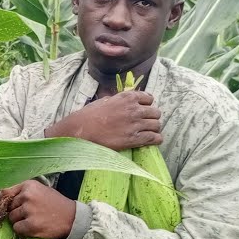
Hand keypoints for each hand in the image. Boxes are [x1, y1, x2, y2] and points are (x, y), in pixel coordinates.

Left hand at [3, 181, 74, 238]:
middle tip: (31, 215)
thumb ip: (23, 193)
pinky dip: (23, 231)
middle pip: (9, 207)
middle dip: (16, 212)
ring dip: (20, 222)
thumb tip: (2, 200)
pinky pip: (17, 229)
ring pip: (12, 219)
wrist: (73, 219)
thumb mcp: (40, 191)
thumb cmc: (55, 205)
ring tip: (34, 221)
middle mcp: (27, 196)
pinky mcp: (31, 225)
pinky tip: (34, 228)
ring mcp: (29, 210)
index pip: (5, 192)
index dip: (3, 202)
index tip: (6, 207)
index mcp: (29, 185)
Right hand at [46, 90, 161, 150]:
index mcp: (127, 97)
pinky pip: (155, 138)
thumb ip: (119, 100)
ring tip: (148, 132)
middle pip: (156, 112)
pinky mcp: (134, 139)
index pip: (149, 98)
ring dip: (153, 128)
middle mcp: (134, 109)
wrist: (81, 130)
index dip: (147, 105)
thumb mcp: (105, 101)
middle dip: (151, 117)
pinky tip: (153, 140)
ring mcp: (135, 124)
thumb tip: (126, 102)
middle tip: (145, 122)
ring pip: (157, 125)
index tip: (143, 109)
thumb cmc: (89, 115)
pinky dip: (156, 139)